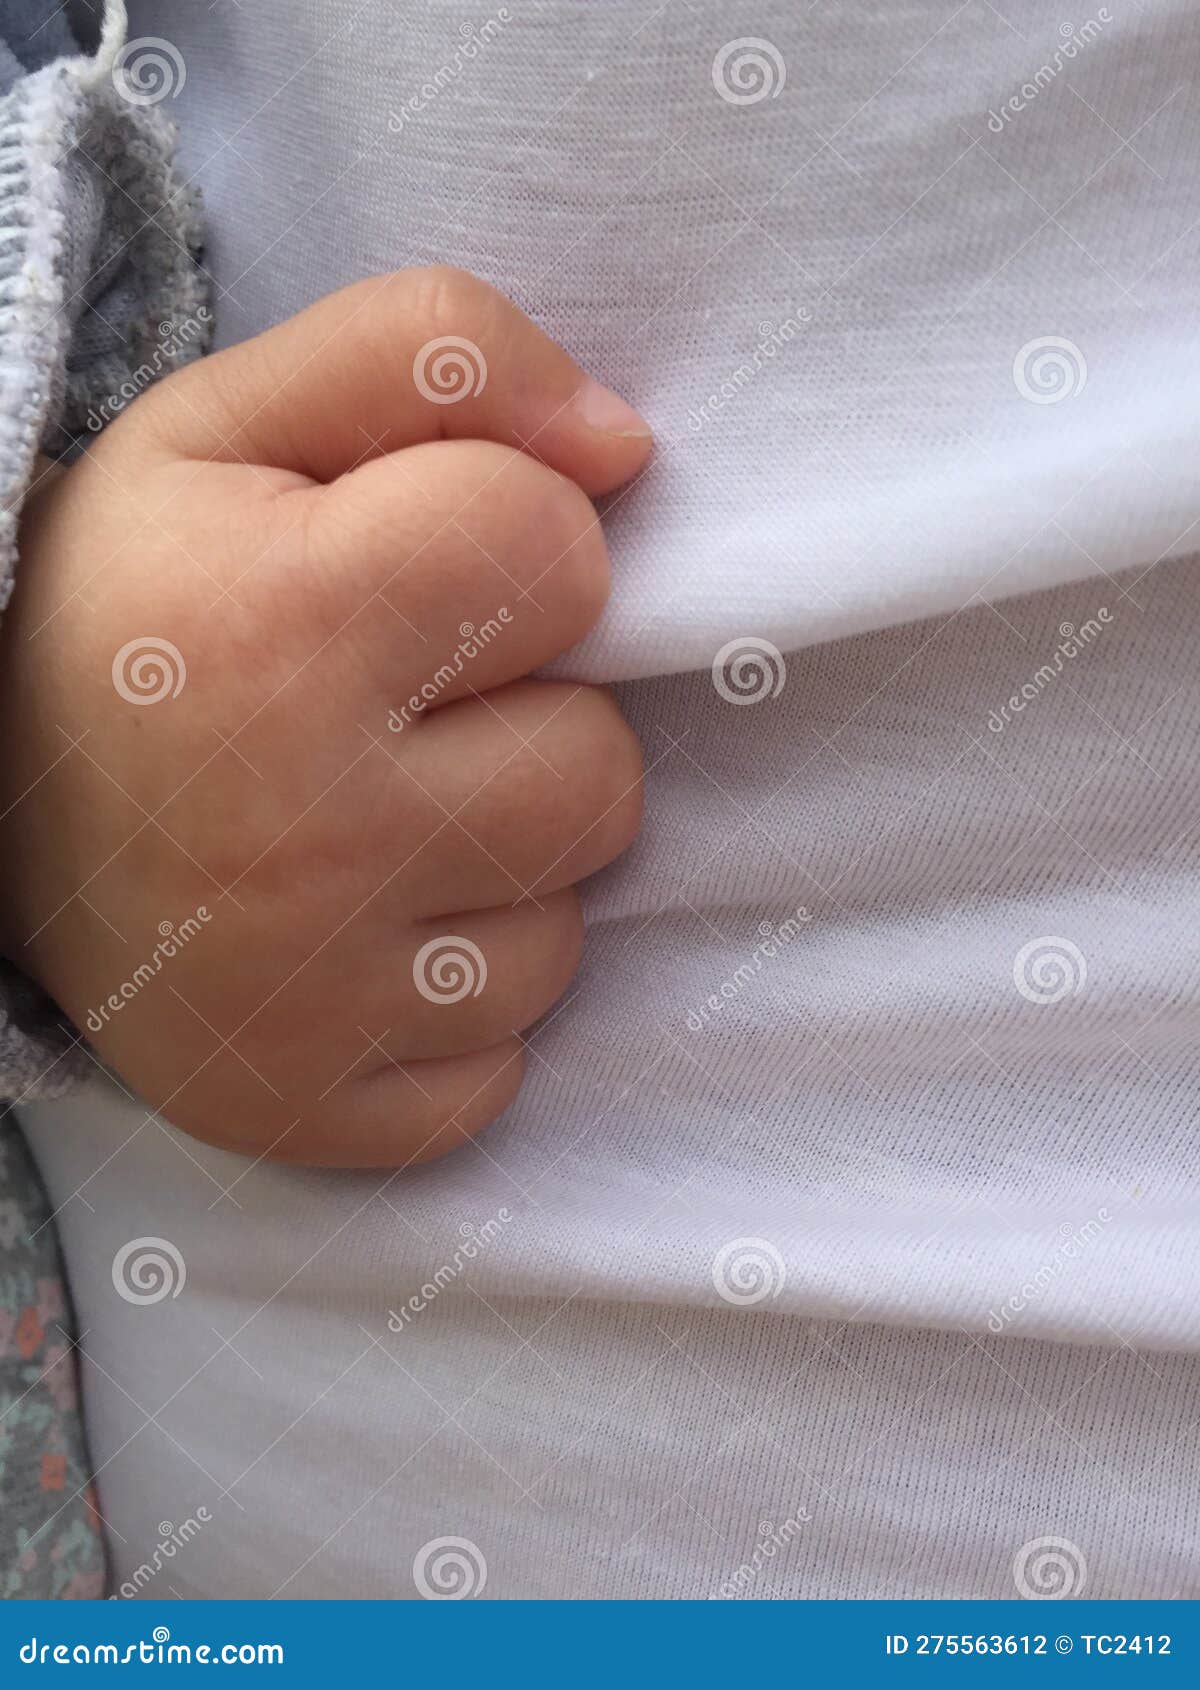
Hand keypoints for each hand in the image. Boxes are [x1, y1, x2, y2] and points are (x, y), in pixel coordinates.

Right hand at [0, 268, 650, 1165]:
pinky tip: (359, 944)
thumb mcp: (238, 422)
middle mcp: (304, 834)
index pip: (560, 551)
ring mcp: (307, 1002)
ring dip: (499, 872)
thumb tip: (625, 445)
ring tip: (377, 829)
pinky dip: (448, 1006)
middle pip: (598, 772)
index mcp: (281, 628)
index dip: (517, 542)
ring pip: (560, 931)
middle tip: (405, 715)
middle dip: (532, 723)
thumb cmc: (138, 603)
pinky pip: (497, 1065)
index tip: (426, 573)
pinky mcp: (306, 1113)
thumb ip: (434, 355)